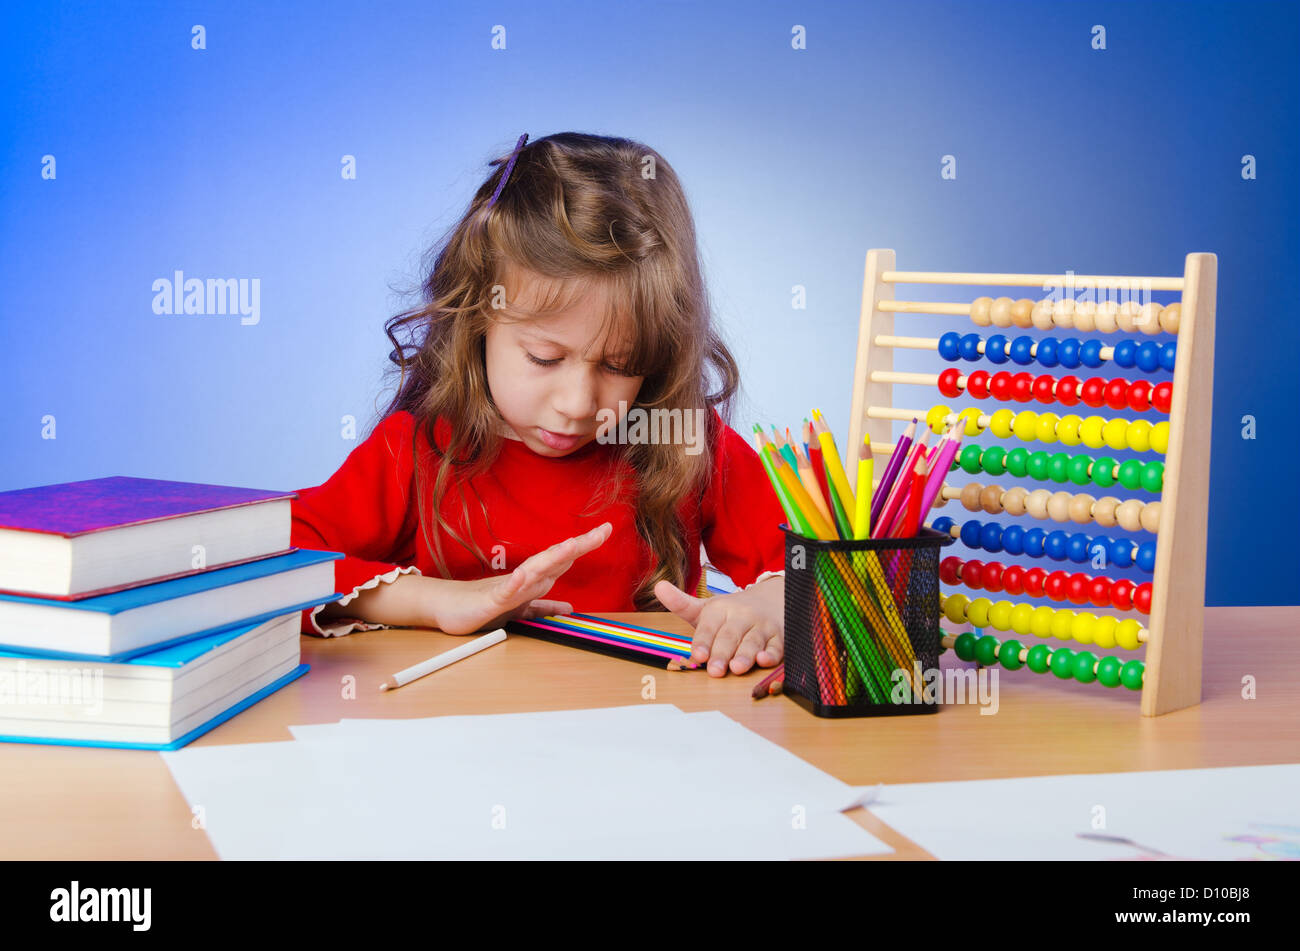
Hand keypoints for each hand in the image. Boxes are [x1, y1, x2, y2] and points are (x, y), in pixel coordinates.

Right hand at [435, 522, 612, 634]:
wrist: (447, 606)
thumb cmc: (483, 604)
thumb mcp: (520, 609)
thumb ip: (543, 608)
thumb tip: (569, 608)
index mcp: (534, 580)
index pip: (564, 559)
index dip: (585, 545)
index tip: (606, 529)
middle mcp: (525, 578)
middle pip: (556, 558)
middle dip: (579, 545)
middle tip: (603, 530)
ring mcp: (508, 587)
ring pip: (534, 571)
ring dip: (552, 558)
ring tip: (571, 545)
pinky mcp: (490, 600)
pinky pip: (504, 592)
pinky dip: (514, 584)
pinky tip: (522, 576)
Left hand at [654, 576, 783, 675]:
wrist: (772, 598)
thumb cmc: (733, 612)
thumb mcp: (707, 608)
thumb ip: (681, 604)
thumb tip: (658, 587)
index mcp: (720, 610)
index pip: (709, 626)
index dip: (703, 641)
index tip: (698, 654)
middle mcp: (741, 616)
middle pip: (730, 636)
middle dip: (722, 654)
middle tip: (714, 670)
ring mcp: (762, 626)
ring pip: (753, 641)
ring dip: (746, 655)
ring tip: (737, 668)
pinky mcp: (779, 636)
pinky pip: (776, 646)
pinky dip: (772, 654)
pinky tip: (765, 660)